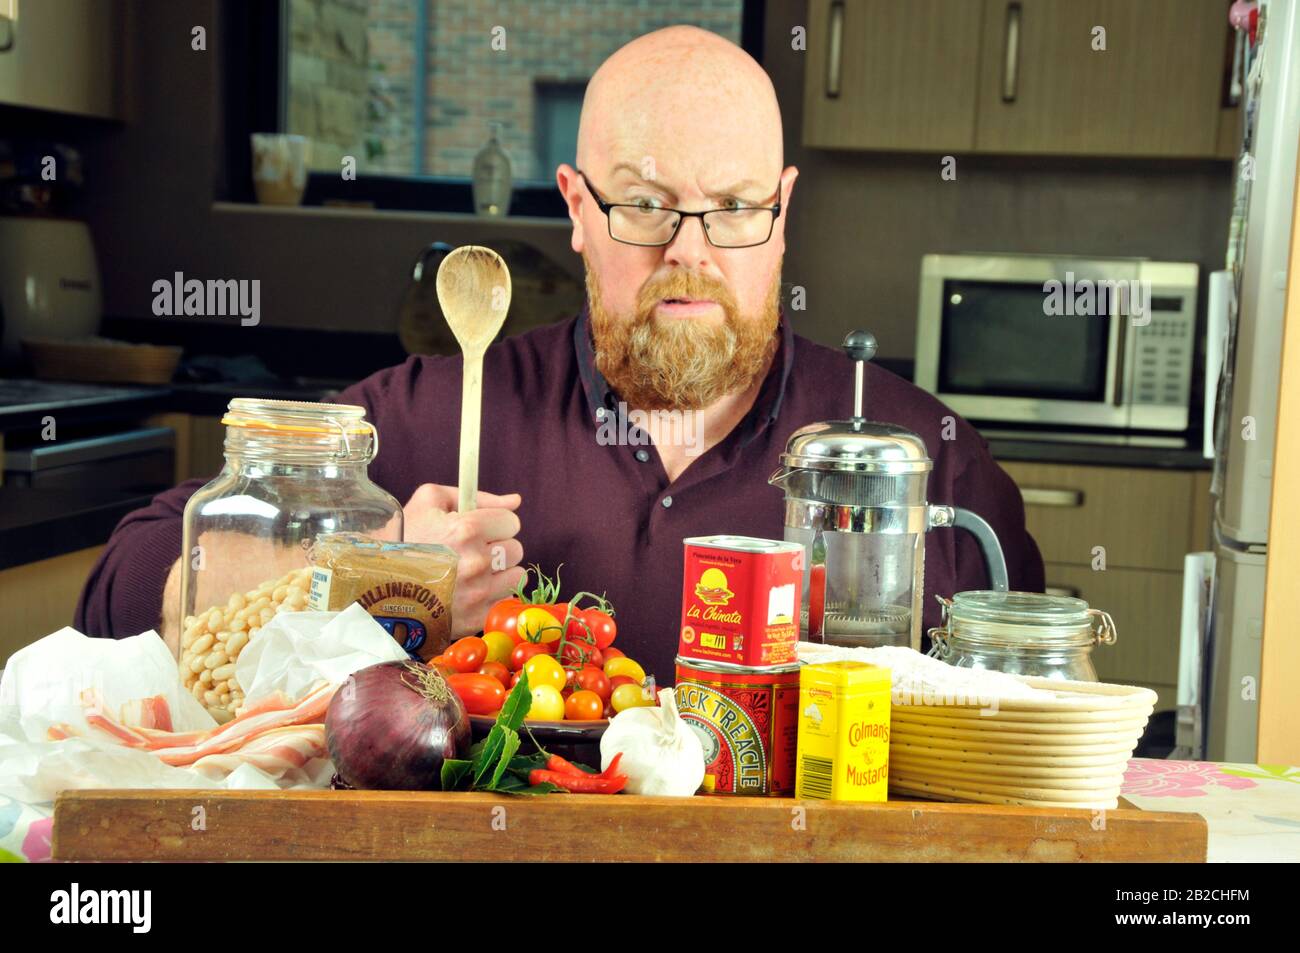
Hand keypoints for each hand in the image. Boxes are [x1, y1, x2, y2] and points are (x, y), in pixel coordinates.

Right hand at [402, 485, 524, 638]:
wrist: (373, 583)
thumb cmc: (403, 536)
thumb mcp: (429, 501)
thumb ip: (477, 496)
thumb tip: (516, 500)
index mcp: (466, 529)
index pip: (511, 522)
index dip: (496, 522)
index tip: (482, 527)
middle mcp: (475, 562)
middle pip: (516, 549)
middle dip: (497, 546)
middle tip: (472, 550)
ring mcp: (476, 593)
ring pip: (516, 576)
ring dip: (499, 572)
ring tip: (472, 571)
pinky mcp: (475, 617)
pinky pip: (504, 600)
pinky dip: (492, 595)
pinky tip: (470, 590)